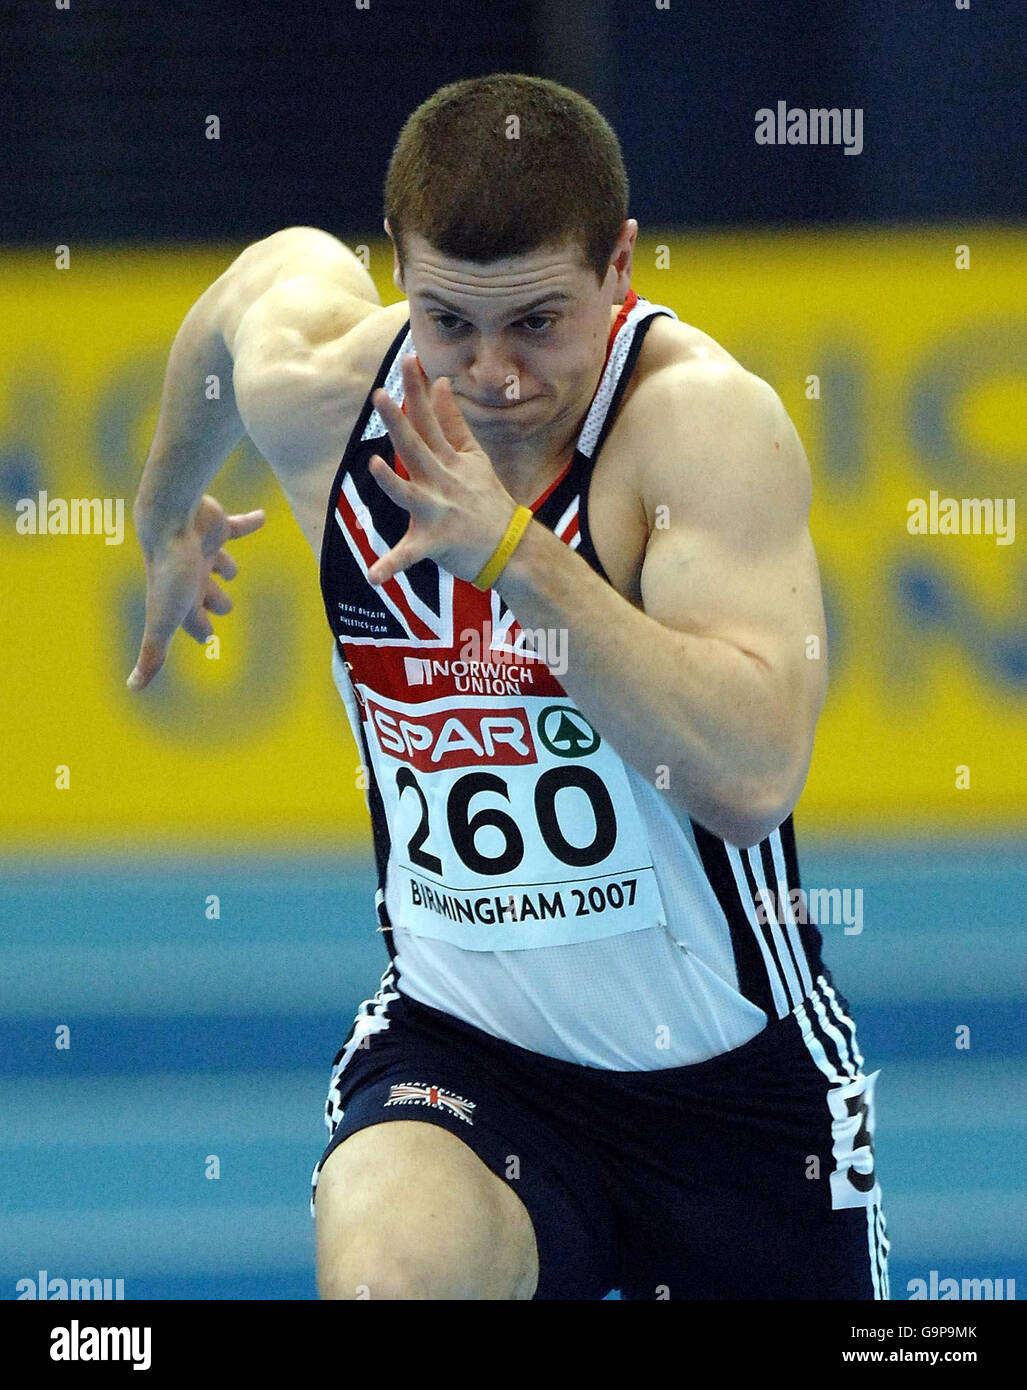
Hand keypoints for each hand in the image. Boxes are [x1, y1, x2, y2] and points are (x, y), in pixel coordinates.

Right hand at [127, 494, 264, 689]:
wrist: (171, 521)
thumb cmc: (170, 572)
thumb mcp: (164, 620)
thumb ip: (153, 654)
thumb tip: (131, 689)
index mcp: (183, 599)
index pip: (196, 621)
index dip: (202, 629)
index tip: (207, 636)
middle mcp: (193, 576)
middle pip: (212, 595)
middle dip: (217, 601)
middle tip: (221, 604)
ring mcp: (204, 551)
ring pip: (223, 562)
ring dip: (227, 564)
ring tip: (227, 566)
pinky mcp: (217, 526)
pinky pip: (239, 525)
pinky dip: (249, 522)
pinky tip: (262, 518)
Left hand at [365, 355, 518, 585]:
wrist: (512, 547)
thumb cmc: (488, 501)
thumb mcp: (474, 458)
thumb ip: (453, 422)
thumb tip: (440, 383)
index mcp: (449, 461)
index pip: (430, 421)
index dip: (417, 391)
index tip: (407, 360)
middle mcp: (443, 482)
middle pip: (417, 448)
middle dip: (399, 422)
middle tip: (379, 395)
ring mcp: (439, 512)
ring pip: (411, 494)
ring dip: (391, 481)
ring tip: (372, 464)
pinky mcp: (435, 544)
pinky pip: (410, 556)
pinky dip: (391, 566)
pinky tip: (374, 576)